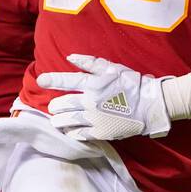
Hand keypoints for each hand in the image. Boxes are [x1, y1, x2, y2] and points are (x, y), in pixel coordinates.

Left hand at [38, 54, 172, 141]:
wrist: (151, 105)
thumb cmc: (132, 84)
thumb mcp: (112, 68)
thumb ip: (90, 63)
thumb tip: (70, 57)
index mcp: (94, 84)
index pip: (67, 80)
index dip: (52, 80)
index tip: (40, 80)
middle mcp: (92, 102)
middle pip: (64, 104)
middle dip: (55, 105)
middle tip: (53, 106)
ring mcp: (95, 118)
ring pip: (69, 120)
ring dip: (59, 120)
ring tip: (56, 121)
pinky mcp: (101, 132)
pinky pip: (80, 134)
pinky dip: (71, 132)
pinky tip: (68, 131)